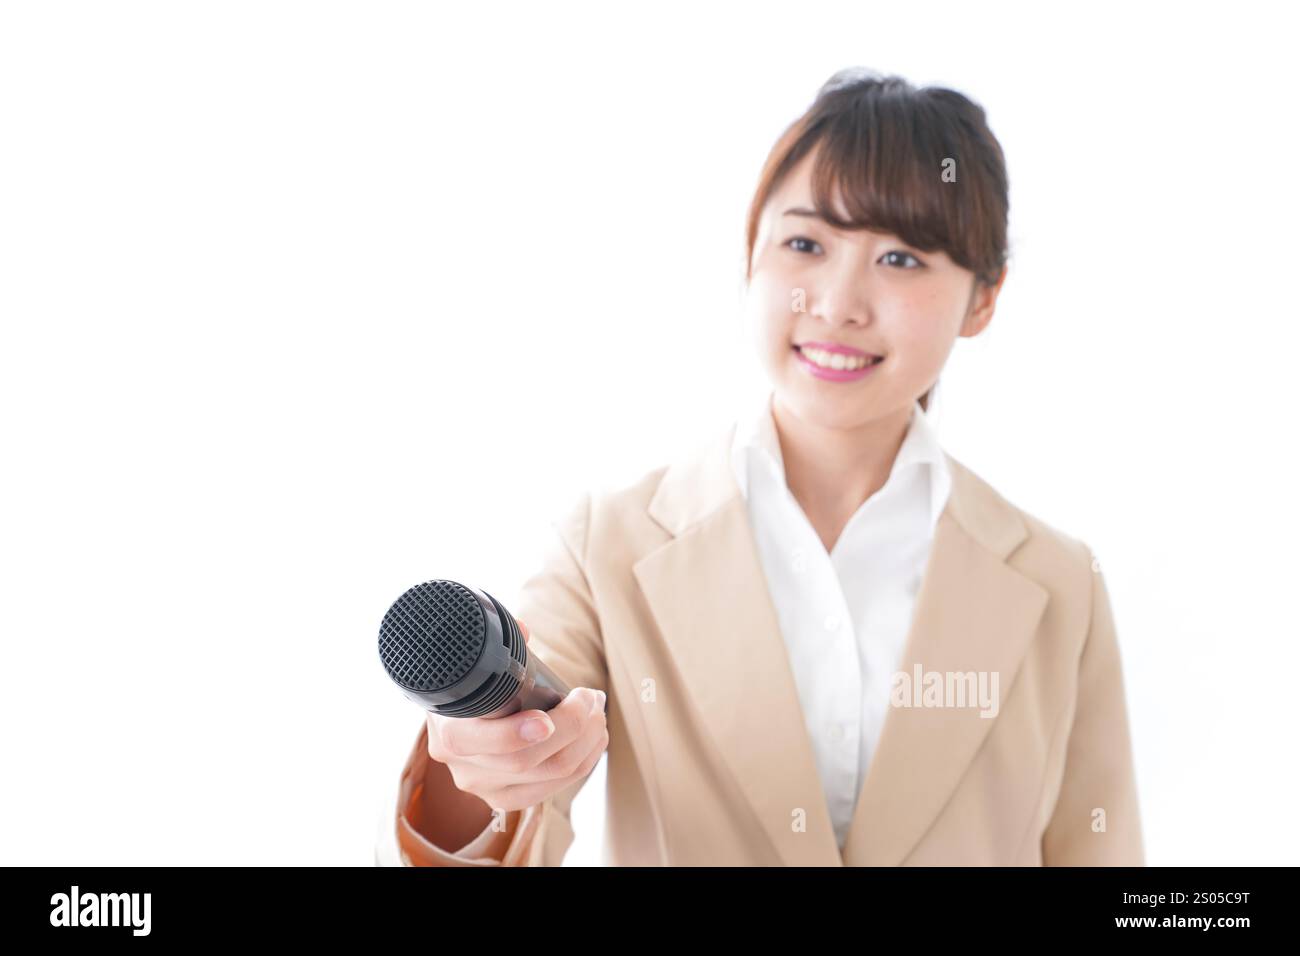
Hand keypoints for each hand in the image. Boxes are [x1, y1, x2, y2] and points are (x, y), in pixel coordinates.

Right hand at [425, 617, 608, 812]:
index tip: (547, 718)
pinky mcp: (509, 798)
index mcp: (449, 733)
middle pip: (526, 759)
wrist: (456, 719)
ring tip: (598, 713)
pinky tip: (593, 738)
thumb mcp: (473, 663)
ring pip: (549, 775)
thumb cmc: (471, 685)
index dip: (515, 734)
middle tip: (590, 697)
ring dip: (586, 743)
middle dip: (572, 726)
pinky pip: (554, 788)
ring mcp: (487, 787)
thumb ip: (495, 643)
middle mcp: (464, 767)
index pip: (480, 742)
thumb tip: (522, 631)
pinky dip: (583, 762)